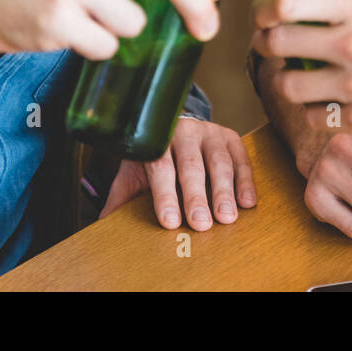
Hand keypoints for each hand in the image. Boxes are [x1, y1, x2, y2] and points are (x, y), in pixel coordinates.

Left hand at [99, 117, 256, 229]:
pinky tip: (247, 202)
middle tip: (202, 223)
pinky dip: (246, 180)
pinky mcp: (230, 136)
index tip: (170, 222)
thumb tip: (103, 224)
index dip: (165, 195)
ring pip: (219, 161)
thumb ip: (122, 197)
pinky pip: (241, 158)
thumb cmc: (154, 157)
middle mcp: (183, 133)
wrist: (175, 126)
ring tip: (227, 216)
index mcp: (156, 142)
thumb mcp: (134, 172)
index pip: (160, 168)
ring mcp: (209, 132)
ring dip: (224, 191)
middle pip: (191, 166)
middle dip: (197, 196)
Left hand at [250, 0, 351, 136]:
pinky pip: (313, 116)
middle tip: (271, 42)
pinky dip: (314, 108)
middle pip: (276, 44)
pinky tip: (326, 96)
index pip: (286, 3)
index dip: (261, 9)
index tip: (260, 13)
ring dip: (286, 78)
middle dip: (265, 42)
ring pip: (287, 85)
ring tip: (297, 71)